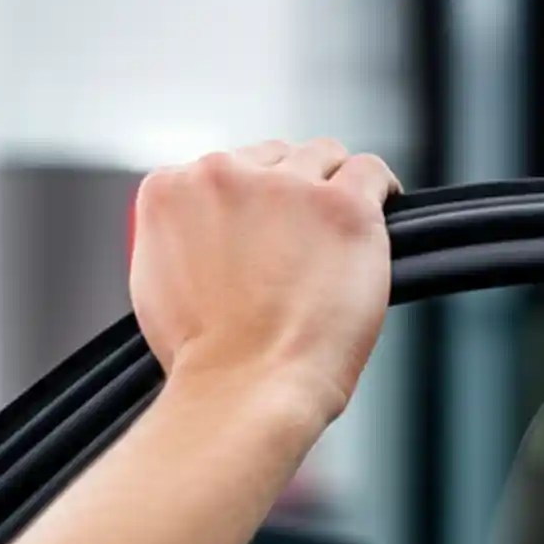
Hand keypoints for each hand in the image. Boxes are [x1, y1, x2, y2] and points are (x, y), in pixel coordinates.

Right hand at [130, 138, 400, 421]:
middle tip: (306, 239)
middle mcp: (224, 175)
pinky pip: (369, 170)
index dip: (252, 198)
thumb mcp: (160, 284)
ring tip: (343, 229)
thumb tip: (213, 233)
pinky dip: (380, 186)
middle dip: (291, 191)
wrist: (244, 387)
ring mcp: (287, 187)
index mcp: (170, 189)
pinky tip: (383, 205)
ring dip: (334, 184)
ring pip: (322, 156)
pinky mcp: (342, 206)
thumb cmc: (206, 359)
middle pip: (274, 158)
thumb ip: (183, 239)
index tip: (269, 227)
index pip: (223, 167)